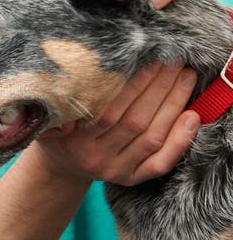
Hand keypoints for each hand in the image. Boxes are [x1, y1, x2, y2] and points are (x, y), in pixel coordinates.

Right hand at [37, 61, 198, 185]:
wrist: (61, 166)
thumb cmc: (58, 129)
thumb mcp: (48, 116)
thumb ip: (57, 103)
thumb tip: (73, 83)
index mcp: (75, 140)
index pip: (110, 111)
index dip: (135, 86)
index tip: (152, 60)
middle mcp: (97, 158)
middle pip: (136, 122)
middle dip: (160, 88)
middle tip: (176, 61)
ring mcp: (116, 171)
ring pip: (152, 138)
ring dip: (173, 106)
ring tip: (186, 78)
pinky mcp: (132, 179)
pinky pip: (160, 163)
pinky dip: (180, 141)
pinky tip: (192, 117)